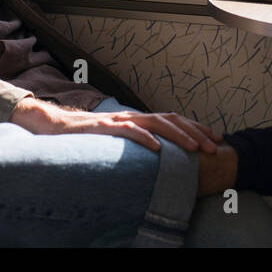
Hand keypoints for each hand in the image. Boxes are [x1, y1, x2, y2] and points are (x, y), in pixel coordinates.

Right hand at [10, 96, 222, 153]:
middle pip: (172, 120)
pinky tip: (158, 150)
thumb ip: (137, 143)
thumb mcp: (118, 140)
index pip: (174, 120)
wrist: (56, 127)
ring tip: (195, 149)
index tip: (215, 139)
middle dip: (196, 133)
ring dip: (178, 136)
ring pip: (156, 123)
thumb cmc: (88, 137)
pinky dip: (145, 140)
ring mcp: (120, 120)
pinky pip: (129, 133)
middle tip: (214, 147)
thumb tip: (160, 156)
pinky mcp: (106, 128)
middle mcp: (133, 116)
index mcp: (139, 119)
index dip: (196, 128)